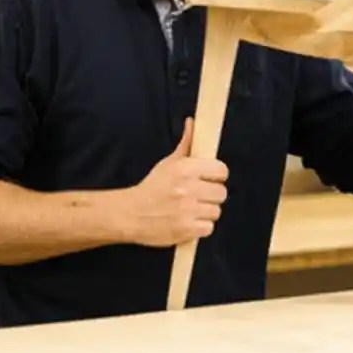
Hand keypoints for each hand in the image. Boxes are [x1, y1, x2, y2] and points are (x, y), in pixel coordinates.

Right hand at [117, 118, 227, 246]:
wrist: (130, 214)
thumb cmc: (151, 188)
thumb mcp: (168, 163)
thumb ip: (186, 144)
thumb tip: (192, 122)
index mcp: (185, 169)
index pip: (221, 170)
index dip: (216, 176)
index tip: (208, 180)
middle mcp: (188, 188)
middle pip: (222, 193)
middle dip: (211, 196)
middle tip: (197, 197)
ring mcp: (188, 210)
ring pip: (216, 211)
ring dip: (205, 212)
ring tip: (190, 210)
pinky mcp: (187, 229)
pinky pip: (209, 228)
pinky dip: (200, 227)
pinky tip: (187, 222)